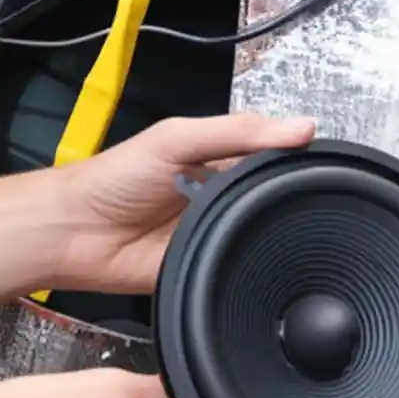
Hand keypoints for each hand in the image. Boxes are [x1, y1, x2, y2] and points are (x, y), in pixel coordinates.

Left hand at [53, 114, 315, 293]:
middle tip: (311, 205)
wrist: (74, 232)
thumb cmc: (112, 179)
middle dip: (288, 204)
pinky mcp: (202, 269)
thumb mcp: (177, 138)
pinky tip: (257, 261)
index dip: (296, 161)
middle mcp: (217, 198)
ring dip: (267, 237)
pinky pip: (235, 270)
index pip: (270, 158)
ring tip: (286, 234)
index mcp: (216, 161)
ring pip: (257, 237)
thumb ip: (236, 132)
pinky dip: (245, 268)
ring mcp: (210, 235)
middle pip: (269, 201)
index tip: (324, 165)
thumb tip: (298, 127)